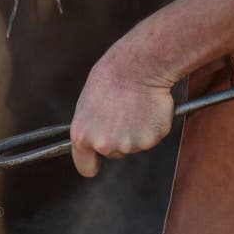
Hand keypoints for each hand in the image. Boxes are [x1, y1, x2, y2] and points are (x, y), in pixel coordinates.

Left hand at [70, 47, 175, 176]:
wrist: (138, 66)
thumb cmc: (110, 80)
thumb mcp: (86, 108)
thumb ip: (89, 130)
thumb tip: (93, 142)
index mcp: (82, 138)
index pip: (85, 167)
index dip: (91, 163)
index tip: (95, 161)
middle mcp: (104, 145)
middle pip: (112, 154)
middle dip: (117, 139)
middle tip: (119, 114)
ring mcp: (130, 144)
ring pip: (133, 145)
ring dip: (134, 131)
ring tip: (132, 108)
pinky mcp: (152, 138)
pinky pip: (151, 137)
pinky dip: (151, 126)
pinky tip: (146, 108)